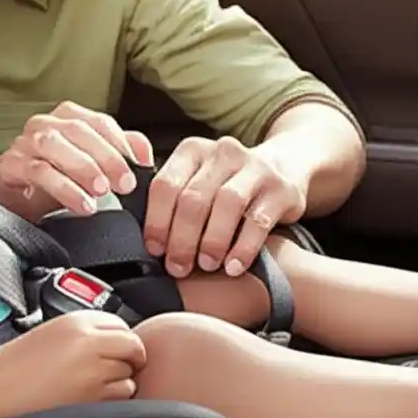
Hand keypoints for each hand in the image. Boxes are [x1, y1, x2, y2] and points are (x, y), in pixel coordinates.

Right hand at [0, 101, 153, 215]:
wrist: (12, 197)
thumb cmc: (52, 177)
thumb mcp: (88, 166)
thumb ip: (117, 154)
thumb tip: (145, 157)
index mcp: (67, 117)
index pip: (100, 122)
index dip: (121, 144)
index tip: (139, 169)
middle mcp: (45, 124)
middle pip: (79, 131)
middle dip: (107, 158)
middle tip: (125, 185)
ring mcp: (25, 142)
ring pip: (55, 146)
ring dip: (83, 168)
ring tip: (102, 192)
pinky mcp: (11, 165)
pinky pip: (39, 172)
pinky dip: (64, 189)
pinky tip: (82, 205)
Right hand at [0, 311, 145, 414]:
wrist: (4, 383)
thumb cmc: (25, 358)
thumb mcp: (58, 328)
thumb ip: (89, 327)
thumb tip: (120, 335)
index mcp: (78, 322)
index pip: (121, 324)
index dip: (122, 335)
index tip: (119, 344)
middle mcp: (88, 343)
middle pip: (132, 345)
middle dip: (132, 354)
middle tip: (124, 361)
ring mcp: (92, 371)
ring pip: (129, 372)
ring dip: (122, 376)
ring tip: (102, 378)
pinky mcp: (92, 397)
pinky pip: (121, 393)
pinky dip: (116, 394)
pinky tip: (97, 391)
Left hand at [143, 137, 305, 277]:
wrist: (285, 167)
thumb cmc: (226, 183)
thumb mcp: (197, 177)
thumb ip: (170, 195)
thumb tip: (132, 231)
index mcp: (193, 150)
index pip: (165, 184)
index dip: (156, 221)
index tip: (154, 250)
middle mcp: (223, 152)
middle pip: (194, 198)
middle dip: (181, 238)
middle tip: (177, 267)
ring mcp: (255, 168)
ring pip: (226, 204)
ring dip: (211, 241)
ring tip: (206, 265)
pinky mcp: (280, 189)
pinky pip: (259, 221)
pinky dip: (243, 247)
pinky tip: (234, 267)